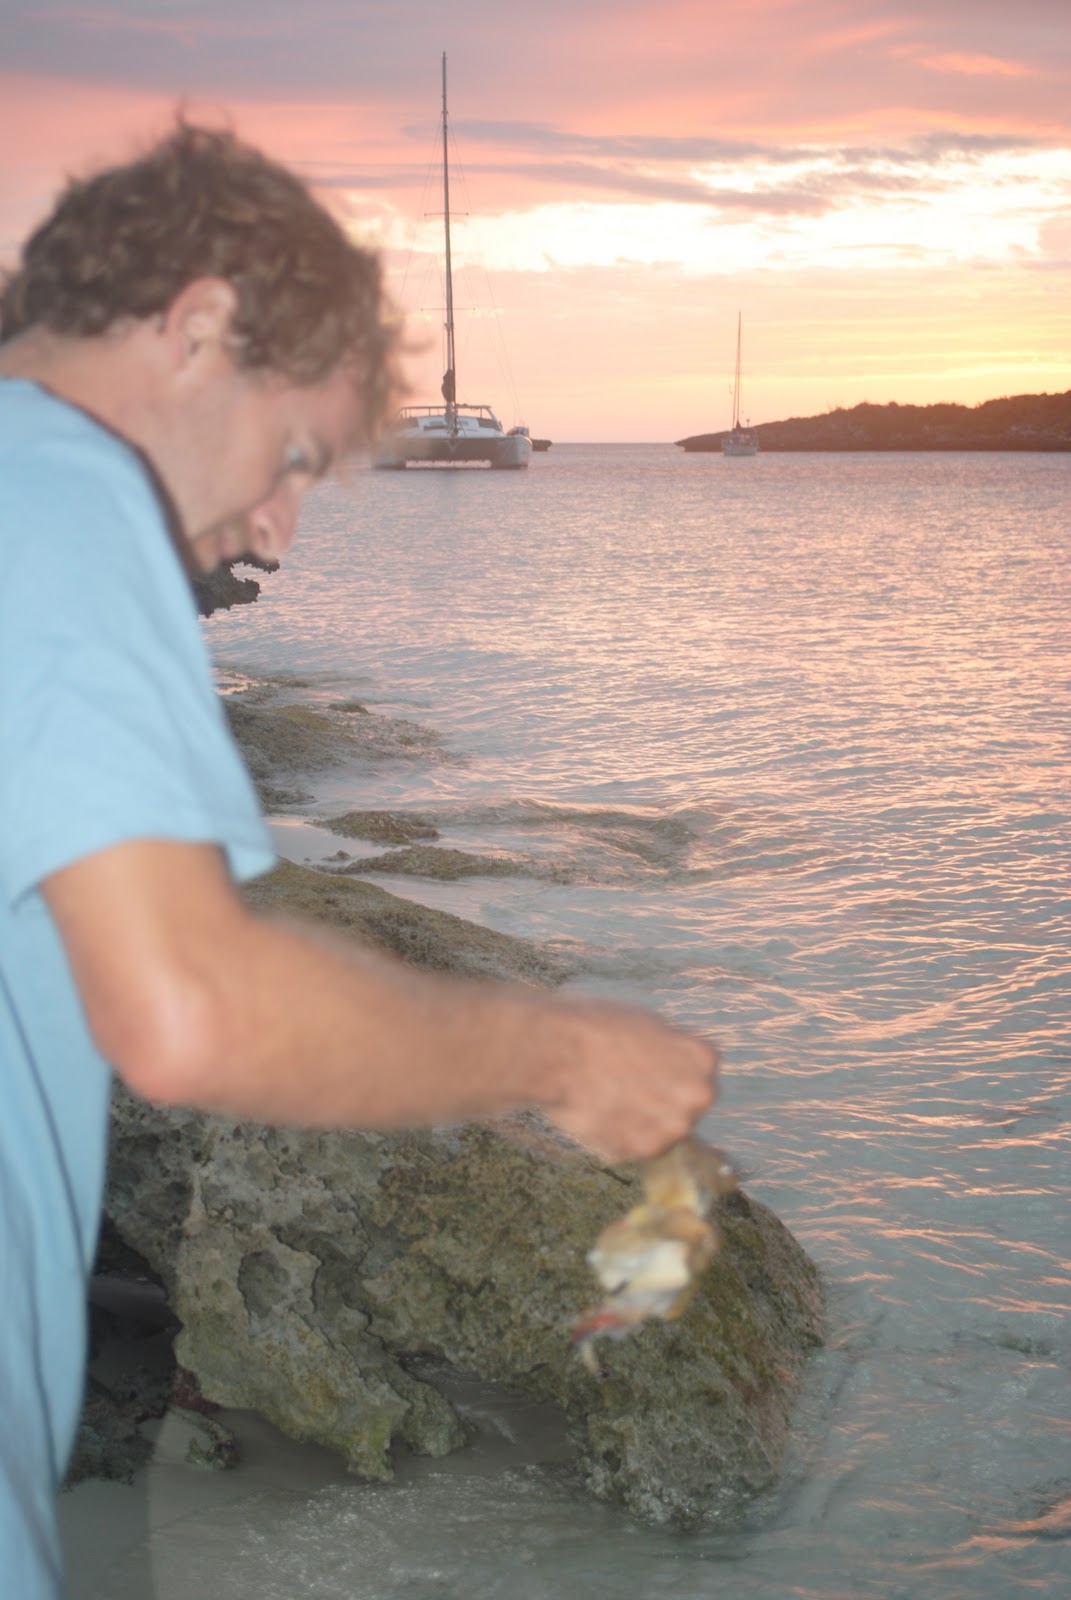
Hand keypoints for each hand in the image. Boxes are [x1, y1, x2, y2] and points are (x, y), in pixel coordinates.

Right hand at [540, 997, 718, 1161]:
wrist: (559, 1050)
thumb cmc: (596, 1028)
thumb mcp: (648, 1025)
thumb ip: (670, 1052)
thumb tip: (670, 1067)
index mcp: (704, 1058)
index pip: (697, 1074)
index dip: (669, 1072)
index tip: (645, 1068)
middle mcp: (699, 1095)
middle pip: (685, 1106)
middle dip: (661, 1101)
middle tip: (626, 1088)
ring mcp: (675, 1126)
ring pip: (661, 1130)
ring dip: (640, 1122)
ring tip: (609, 1098)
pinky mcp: (646, 1149)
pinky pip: (636, 1146)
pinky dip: (619, 1136)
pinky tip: (600, 1113)